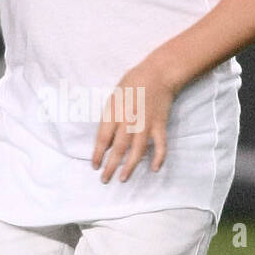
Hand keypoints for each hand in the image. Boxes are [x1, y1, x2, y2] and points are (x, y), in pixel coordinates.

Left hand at [91, 56, 178, 183]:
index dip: (98, 154)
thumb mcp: (114, 97)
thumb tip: (107, 140)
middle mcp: (129, 121)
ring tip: (123, 178)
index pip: (103, 138)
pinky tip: (154, 169)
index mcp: (115, 112)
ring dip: (130, 167)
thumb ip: (110, 118)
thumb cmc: (132, 83)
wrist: (158, 74)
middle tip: (105, 180)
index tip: (95, 166)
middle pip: (118, 149)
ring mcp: (146, 124)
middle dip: (110, 166)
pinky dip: (158, 157)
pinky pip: (160, 145)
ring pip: (137, 151)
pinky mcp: (160, 125)